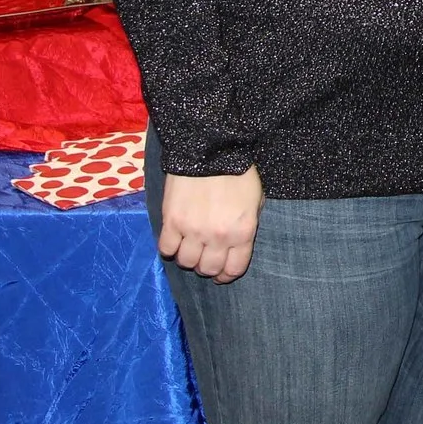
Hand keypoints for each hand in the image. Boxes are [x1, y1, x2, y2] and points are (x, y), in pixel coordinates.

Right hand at [158, 168, 263, 283]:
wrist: (211, 149)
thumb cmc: (239, 172)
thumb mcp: (256, 200)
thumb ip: (247, 226)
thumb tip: (237, 243)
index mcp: (243, 232)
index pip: (234, 269)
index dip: (226, 275)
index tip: (221, 274)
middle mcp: (218, 237)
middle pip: (208, 269)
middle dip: (207, 266)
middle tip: (204, 255)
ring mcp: (193, 230)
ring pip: (186, 262)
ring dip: (188, 257)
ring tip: (189, 246)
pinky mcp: (172, 221)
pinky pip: (166, 248)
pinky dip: (169, 247)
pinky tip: (174, 239)